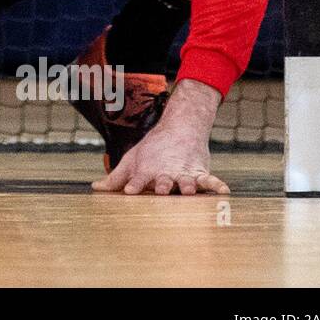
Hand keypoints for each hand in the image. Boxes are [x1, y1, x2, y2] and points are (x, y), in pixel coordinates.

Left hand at [92, 78, 228, 195]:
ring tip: (189, 191)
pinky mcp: (200, 173)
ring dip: (187, 186)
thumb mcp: (132, 161)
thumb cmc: (152, 150)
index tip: (129, 191)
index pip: (139, 179)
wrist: (179, 128)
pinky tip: (225, 191)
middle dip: (163, 186)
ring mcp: (184, 173)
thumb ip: (115, 178)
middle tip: (163, 190)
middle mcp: (166, 173)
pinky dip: (217, 185)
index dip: (134, 184)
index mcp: (148, 171)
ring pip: (187, 181)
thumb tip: (95, 188)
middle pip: (165, 181)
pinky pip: (210, 180)